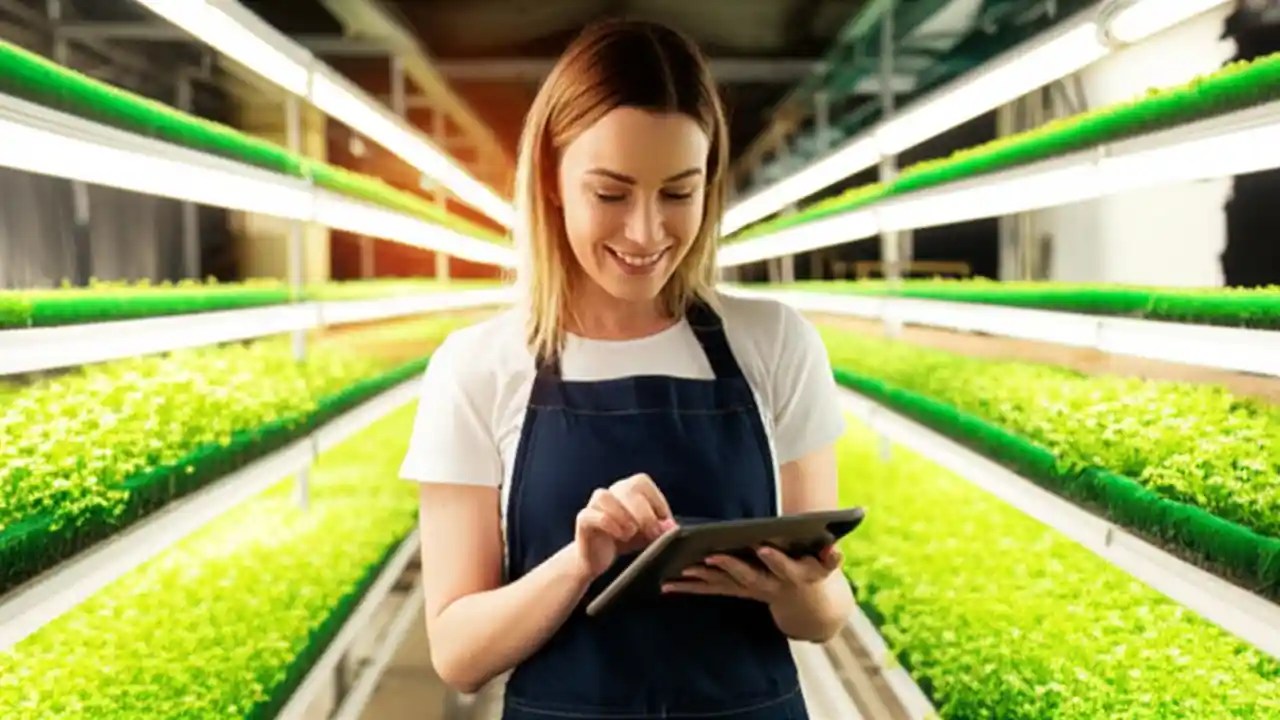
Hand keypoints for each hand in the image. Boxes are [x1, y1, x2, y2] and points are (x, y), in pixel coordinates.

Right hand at [574, 473, 674, 580]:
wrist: (598, 559)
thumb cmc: (626, 541)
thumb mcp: (648, 534)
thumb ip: (660, 528)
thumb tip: (671, 526)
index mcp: (628, 490)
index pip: (642, 482)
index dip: (656, 500)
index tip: (665, 521)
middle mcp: (610, 493)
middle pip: (627, 488)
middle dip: (644, 512)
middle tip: (653, 533)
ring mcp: (594, 505)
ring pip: (604, 497)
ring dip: (622, 515)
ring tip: (631, 533)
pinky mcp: (583, 520)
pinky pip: (591, 514)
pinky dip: (608, 523)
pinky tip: (619, 535)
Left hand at [661, 544, 842, 605]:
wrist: (807, 607)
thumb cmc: (814, 572)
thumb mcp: (826, 565)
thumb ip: (830, 558)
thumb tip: (835, 549)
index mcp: (793, 576)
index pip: (784, 567)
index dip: (774, 559)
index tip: (762, 547)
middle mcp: (769, 586)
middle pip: (748, 578)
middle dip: (730, 567)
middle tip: (711, 557)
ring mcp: (750, 590)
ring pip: (723, 586)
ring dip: (700, 580)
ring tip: (678, 571)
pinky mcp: (734, 591)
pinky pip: (709, 590)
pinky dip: (688, 587)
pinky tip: (665, 584)